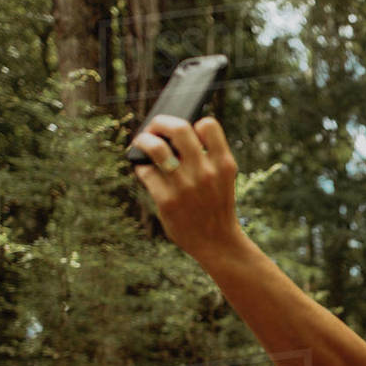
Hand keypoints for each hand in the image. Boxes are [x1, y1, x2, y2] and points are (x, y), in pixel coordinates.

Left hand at [130, 115, 241, 260]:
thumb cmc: (215, 206)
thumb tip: (169, 136)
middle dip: (160, 122)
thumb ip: (206, 159)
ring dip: (144, 141)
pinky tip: (145, 171)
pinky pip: (146, 172)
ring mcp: (185, 186)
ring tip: (141, 143)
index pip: (208, 125)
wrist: (217, 242)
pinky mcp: (167, 201)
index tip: (186, 130)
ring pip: (155, 148)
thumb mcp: (222, 180)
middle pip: (178, 128)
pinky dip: (142, 168)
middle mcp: (205, 172)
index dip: (194, 124)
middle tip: (154, 127)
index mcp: (223, 164)